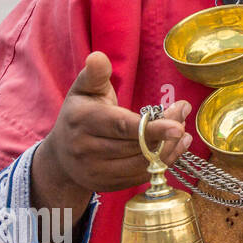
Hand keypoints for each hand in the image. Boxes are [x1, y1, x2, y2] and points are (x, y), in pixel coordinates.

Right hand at [31, 52, 193, 213]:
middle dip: (167, 130)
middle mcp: (86, 149)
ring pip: (143, 162)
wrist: (60, 156)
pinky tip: (175, 145)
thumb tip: (98, 56)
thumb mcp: (83, 91)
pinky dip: (164, 161)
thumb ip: (95, 75)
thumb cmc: (80, 116)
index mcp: (82, 121)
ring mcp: (96, 171)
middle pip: (138, 144)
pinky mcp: (107, 186)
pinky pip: (143, 175)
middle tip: (182, 111)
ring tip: (181, 128)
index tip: (177, 124)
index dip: (151, 127)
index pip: (122, 127)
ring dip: (170, 146)